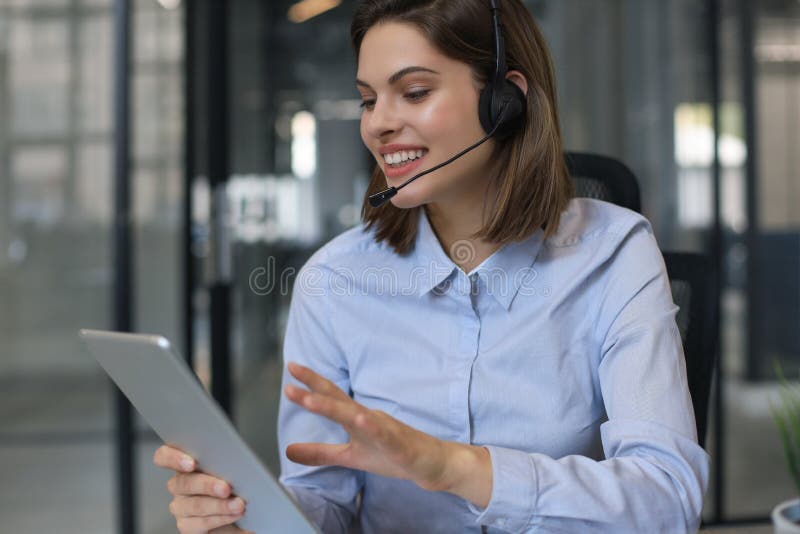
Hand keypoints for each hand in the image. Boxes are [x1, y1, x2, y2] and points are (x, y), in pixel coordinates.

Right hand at [153, 445, 253, 533]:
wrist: (243, 513)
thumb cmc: (236, 484)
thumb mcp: (230, 468)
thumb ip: (223, 461)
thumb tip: (233, 457)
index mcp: (184, 464)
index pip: (164, 456)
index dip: (172, 458)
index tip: (191, 463)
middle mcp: (179, 485)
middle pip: (184, 483)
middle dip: (208, 485)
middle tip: (226, 488)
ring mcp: (181, 506)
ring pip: (195, 505)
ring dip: (220, 505)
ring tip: (239, 504)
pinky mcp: (187, 526)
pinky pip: (201, 523)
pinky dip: (221, 518)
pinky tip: (234, 514)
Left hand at [284, 362, 455, 491]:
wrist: (430, 464)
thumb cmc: (391, 455)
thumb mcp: (350, 457)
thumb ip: (320, 453)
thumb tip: (288, 450)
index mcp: (356, 418)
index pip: (331, 396)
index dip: (310, 384)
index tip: (291, 367)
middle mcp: (368, 417)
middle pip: (338, 400)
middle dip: (314, 388)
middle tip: (292, 374)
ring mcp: (384, 429)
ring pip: (357, 416)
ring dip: (334, 408)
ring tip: (311, 400)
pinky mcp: (399, 446)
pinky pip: (385, 436)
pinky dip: (373, 427)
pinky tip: (361, 419)